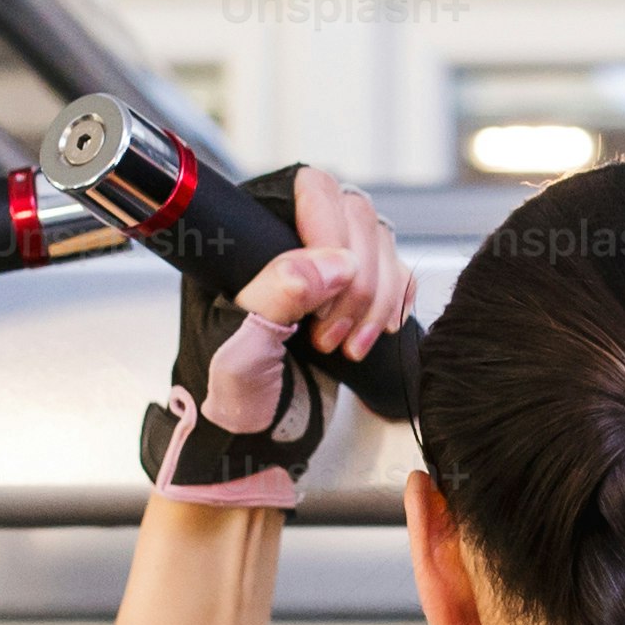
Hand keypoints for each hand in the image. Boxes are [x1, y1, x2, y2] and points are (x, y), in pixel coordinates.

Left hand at [150, 166, 410, 506]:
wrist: (251, 437)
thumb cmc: (227, 395)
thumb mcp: (241, 350)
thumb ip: (276, 299)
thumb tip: (333, 261)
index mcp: (248, 233)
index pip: (307, 188)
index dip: (329, 227)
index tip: (330, 282)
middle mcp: (291, 237)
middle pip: (355, 215)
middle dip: (356, 280)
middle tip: (328, 332)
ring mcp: (327, 262)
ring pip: (381, 243)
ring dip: (376, 298)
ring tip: (347, 345)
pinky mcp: (356, 291)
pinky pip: (396, 273)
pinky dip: (394, 305)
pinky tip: (373, 336)